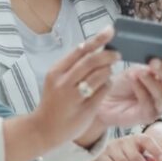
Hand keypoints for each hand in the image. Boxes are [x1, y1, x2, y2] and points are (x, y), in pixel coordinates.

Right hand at [32, 27, 120, 147]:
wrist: (44, 129)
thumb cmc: (54, 100)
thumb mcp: (56, 79)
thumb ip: (73, 65)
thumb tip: (95, 47)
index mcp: (56, 71)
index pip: (80, 50)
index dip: (97, 39)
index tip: (110, 30)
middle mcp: (63, 83)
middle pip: (92, 61)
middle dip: (108, 55)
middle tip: (118, 54)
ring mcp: (74, 97)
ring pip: (100, 76)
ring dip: (108, 70)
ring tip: (108, 71)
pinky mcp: (85, 110)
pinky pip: (103, 91)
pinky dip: (108, 84)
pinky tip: (105, 85)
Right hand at [83, 135, 161, 160]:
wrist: (98, 150)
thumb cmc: (123, 153)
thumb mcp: (136, 152)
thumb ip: (147, 157)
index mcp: (135, 139)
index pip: (147, 141)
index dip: (156, 151)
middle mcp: (124, 142)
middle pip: (136, 158)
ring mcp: (112, 149)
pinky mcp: (101, 157)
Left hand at [97, 60, 161, 126]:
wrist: (103, 101)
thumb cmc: (120, 85)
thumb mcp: (135, 68)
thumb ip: (152, 60)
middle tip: (153, 62)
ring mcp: (158, 106)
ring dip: (151, 81)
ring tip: (138, 72)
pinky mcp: (148, 116)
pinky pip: (149, 104)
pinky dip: (141, 90)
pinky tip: (133, 81)